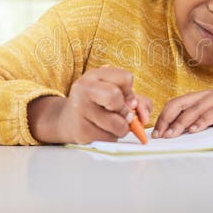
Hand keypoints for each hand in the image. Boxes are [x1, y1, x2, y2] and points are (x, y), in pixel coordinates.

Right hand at [28, 66, 151, 143]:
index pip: (125, 78)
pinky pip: (109, 138)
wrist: (68, 120)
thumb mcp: (116, 94)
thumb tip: (144, 116)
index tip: (127, 101)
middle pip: (115, 97)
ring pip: (117, 123)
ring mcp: (80, 109)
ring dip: (122, 128)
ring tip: (113, 125)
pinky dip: (111, 137)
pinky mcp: (81, 130)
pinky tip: (101, 131)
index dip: (131, 93)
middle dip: (125, 111)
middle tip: (122, 115)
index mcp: (95, 75)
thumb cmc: (97, 105)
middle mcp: (84, 88)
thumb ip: (137, 101)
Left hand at [152, 89, 212, 138]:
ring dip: (181, 123)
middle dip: (167, 120)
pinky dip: (202, 121)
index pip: (175, 104)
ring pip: (194, 109)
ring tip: (172, 135)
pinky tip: (194, 130)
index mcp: (200, 97)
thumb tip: (175, 134)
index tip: (156, 133)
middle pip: (180, 104)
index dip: (163, 117)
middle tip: (160, 135)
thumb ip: (197, 122)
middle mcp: (207, 95)